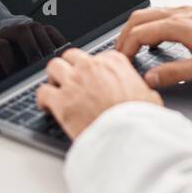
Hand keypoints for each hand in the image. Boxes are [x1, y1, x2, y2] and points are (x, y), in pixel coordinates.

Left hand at [0, 21, 65, 85]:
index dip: (10, 63)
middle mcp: (9, 32)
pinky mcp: (40, 30)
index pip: (1, 47)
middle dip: (32, 50)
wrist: (0, 61)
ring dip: (47, 47)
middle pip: (22, 32)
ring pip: (38, 29)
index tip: (17, 77)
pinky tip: (62, 56)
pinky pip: (51, 31)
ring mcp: (26, 29)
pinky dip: (57, 42)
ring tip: (53, 64)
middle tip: (39, 67)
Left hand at [37, 48, 161, 138]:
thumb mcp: (150, 96)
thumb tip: (143, 93)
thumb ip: (140, 88)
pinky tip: (46, 106)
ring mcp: (74, 82)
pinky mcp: (60, 101)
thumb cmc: (139, 118)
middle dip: (70, 67)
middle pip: (71, 56)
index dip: (94, 69)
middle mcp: (91, 67)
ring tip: (56, 89)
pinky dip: (42, 99)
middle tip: (71, 80)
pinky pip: (41, 92)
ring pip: (53, 67)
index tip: (93, 79)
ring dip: (54, 77)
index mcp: (114, 62)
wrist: (127, 136)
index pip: (97, 56)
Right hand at [114, 6, 191, 87]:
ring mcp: (186, 10)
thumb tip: (151, 78)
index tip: (121, 63)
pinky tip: (156, 41)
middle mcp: (180, 13)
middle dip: (124, 35)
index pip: (139, 32)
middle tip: (119, 54)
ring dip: (136, 29)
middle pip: (139, 18)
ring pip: (150, 13)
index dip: (125, 47)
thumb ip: (174, 73)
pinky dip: (150, 25)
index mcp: (179, 25)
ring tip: (132, 48)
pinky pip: (162, 14)